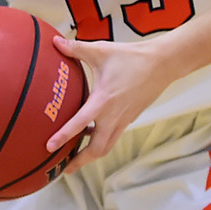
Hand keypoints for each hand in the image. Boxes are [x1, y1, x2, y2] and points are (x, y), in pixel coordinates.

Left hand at [45, 35, 178, 170]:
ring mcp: (123, 120)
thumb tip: (55, 42)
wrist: (161, 64)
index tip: (49, 147)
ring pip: (106, 146)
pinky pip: (112, 136)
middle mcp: (113, 116)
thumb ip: (75, 48)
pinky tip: (90, 133)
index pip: (79, 124)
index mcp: (103, 101)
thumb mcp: (101, 50)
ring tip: (74, 158)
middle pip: (97, 149)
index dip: (63, 137)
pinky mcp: (129, 119)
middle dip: (80, 161)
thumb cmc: (131, 57)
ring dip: (90, 155)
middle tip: (62, 167)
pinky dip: (100, 141)